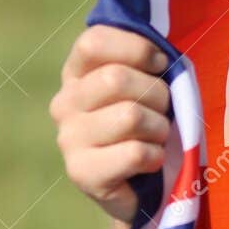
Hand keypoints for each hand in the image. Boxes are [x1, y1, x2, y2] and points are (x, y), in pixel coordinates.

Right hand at [50, 25, 170, 223]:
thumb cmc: (153, 122)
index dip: (137, 49)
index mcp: (78, 72)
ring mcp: (68, 138)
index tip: (160, 64)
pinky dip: (155, 156)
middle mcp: (65, 102)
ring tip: (157, 136)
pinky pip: (134, 153)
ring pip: (130, 116)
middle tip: (162, 110)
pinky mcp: (81, 172)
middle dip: (157, 93)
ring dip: (159, 127)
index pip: (93, 41)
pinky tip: (151, 161)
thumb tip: (161, 48)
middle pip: (115, 78)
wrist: (144, 187)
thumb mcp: (150, 82)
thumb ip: (147, 59)